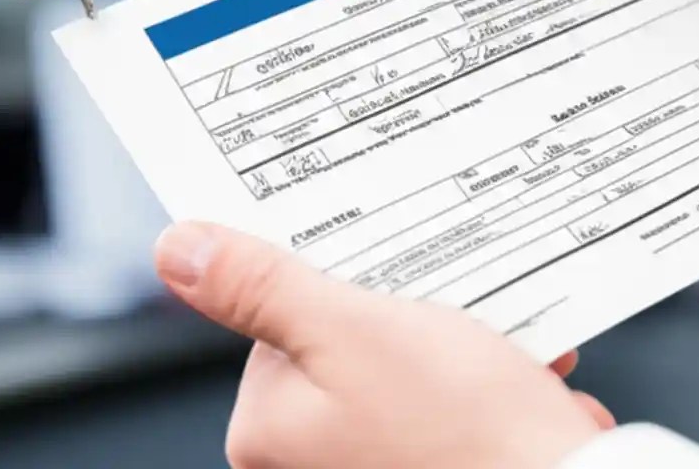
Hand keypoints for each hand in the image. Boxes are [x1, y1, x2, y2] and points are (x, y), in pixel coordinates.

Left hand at [154, 222, 612, 468]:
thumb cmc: (467, 434)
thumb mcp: (354, 331)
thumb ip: (262, 289)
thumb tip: (177, 250)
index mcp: (270, 429)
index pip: (287, 317)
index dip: (346, 289)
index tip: (392, 285)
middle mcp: (308, 463)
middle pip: (350, 344)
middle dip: (419, 327)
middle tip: (461, 330)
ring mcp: (367, 467)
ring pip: (413, 375)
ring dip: (467, 360)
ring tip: (502, 372)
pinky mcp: (424, 468)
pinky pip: (451, 414)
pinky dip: (490, 398)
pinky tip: (522, 400)